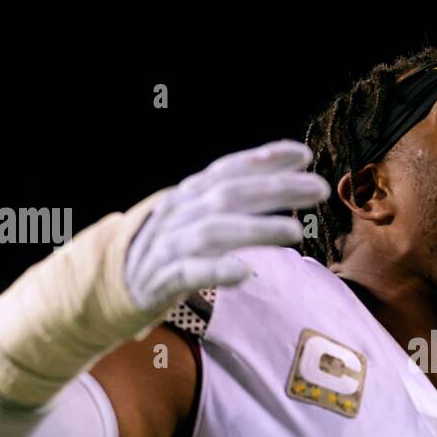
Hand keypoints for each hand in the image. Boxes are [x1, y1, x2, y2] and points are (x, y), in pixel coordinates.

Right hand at [124, 140, 329, 311]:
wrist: (117, 281)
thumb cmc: (173, 244)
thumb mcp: (200, 211)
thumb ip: (237, 195)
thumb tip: (291, 176)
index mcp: (191, 193)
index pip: (230, 168)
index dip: (265, 158)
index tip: (304, 155)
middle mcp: (181, 211)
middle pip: (231, 194)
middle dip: (276, 189)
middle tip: (318, 188)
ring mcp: (170, 243)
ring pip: (215, 230)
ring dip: (256, 228)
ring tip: (293, 231)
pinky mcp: (163, 278)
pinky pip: (190, 272)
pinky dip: (216, 270)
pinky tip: (244, 271)